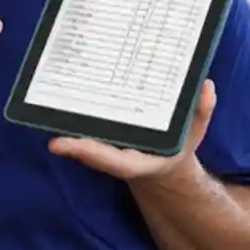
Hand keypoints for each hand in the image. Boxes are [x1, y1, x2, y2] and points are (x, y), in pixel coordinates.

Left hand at [49, 79, 216, 182]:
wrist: (164, 165)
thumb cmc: (177, 149)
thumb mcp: (194, 135)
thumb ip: (201, 113)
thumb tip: (206, 86)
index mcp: (136, 162)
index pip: (107, 160)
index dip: (83, 151)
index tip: (56, 144)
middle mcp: (114, 154)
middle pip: (85, 146)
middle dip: (64, 132)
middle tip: (43, 109)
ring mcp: (105, 145)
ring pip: (81, 133)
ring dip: (63, 116)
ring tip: (44, 90)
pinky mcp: (100, 133)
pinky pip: (84, 123)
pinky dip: (71, 109)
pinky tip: (60, 83)